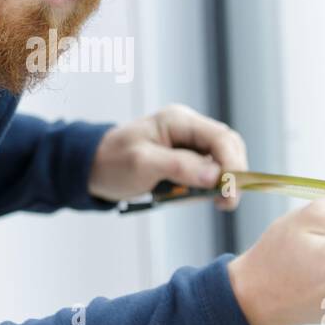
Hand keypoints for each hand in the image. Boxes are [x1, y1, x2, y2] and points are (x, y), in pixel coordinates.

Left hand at [86, 103, 247, 210]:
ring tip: (216, 203)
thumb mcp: (142, 164)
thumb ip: (180, 167)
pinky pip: (207, 173)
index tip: (231, 192)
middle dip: (232, 175)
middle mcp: (188, 129)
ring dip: (222, 183)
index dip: (232, 164)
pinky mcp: (184, 161)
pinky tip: (199, 198)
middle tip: (226, 203)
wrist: (92, 168)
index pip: (221, 138)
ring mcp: (188, 145)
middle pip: (227, 147)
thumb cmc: (112, 162)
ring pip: (221, 161)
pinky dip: (208, 188)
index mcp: (179, 121)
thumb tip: (217, 176)